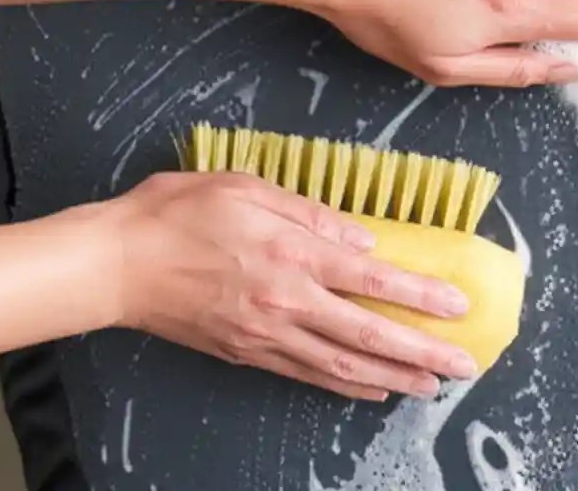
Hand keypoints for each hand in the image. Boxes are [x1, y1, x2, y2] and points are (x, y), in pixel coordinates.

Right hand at [106, 171, 478, 400]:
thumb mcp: (248, 188)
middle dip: (423, 352)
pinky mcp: (247, 353)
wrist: (114, 263)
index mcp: (291, 253)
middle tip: (463, 366)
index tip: (459, 307)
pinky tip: (372, 389)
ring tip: (431, 386)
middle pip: (369, 335)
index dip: (422, 297)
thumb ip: (310, 213)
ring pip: (342, 366)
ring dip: (393, 378)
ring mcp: (266, 334)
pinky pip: (307, 375)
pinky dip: (345, 386)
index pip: (374, 280)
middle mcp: (286, 301)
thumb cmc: (175, 214)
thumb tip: (363, 240)